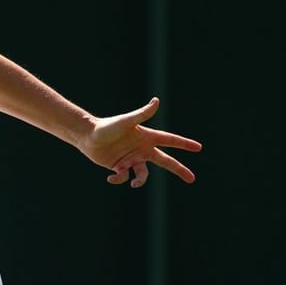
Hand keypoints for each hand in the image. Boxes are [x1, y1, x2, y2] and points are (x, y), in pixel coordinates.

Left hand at [82, 97, 201, 187]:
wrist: (87, 137)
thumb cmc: (106, 126)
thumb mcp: (126, 121)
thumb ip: (142, 114)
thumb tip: (157, 101)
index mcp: (146, 137)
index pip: (170, 141)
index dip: (184, 144)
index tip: (198, 147)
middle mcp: (142, 149)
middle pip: (165, 161)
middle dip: (179, 169)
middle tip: (192, 179)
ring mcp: (132, 159)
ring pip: (144, 175)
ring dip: (140, 181)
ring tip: (134, 183)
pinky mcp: (120, 167)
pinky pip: (125, 178)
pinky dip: (119, 180)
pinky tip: (111, 177)